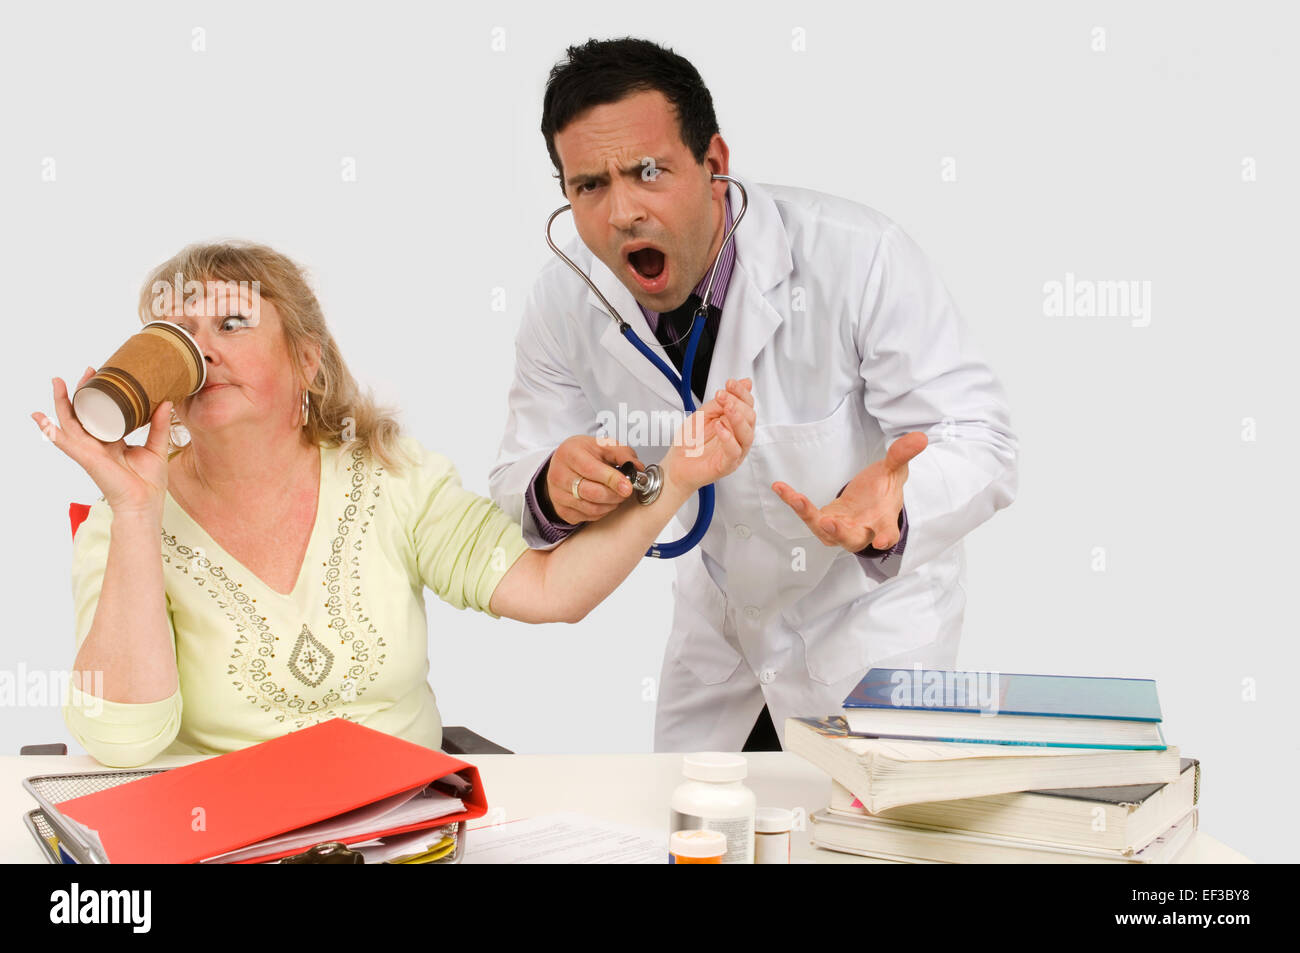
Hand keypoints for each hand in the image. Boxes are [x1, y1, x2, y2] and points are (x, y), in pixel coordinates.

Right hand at [31, 367, 173, 517]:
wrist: (145, 504)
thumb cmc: (149, 482)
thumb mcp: (157, 447)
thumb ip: (159, 425)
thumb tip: (166, 402)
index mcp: (112, 441)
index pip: (100, 415)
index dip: (100, 396)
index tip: (104, 375)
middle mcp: (97, 445)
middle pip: (82, 414)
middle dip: (80, 392)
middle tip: (88, 371)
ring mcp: (89, 451)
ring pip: (68, 424)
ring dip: (60, 404)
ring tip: (57, 384)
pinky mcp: (86, 459)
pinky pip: (65, 443)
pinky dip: (51, 431)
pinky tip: (41, 420)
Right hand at [544, 434, 639, 524]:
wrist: (563, 463)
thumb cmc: (584, 453)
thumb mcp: (603, 445)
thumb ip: (623, 454)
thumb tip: (638, 468)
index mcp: (569, 453)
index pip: (591, 469)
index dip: (612, 480)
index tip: (628, 486)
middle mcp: (559, 474)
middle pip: (591, 492)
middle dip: (615, 495)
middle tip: (626, 491)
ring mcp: (557, 494)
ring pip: (590, 507)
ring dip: (610, 504)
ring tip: (616, 495)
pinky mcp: (560, 509)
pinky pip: (586, 516)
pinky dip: (601, 512)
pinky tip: (604, 502)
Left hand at [664, 378, 755, 491]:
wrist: (676, 465)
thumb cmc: (689, 443)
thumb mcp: (701, 415)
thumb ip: (719, 402)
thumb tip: (743, 384)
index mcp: (733, 423)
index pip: (747, 405)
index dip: (741, 392)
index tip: (730, 383)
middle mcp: (737, 437)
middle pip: (750, 417)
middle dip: (737, 402)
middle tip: (723, 396)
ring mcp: (735, 451)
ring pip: (747, 434)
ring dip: (738, 417)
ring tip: (726, 407)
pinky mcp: (727, 464)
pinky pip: (734, 451)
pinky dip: (729, 438)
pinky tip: (720, 427)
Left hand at [772, 430, 926, 551]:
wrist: (868, 500)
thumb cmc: (882, 491)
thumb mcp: (894, 470)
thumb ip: (902, 455)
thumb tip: (920, 437)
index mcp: (882, 521)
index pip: (887, 533)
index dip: (886, 538)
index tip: (883, 541)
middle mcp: (860, 530)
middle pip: (851, 539)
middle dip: (841, 534)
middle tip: (830, 524)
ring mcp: (839, 529)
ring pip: (823, 530)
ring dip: (810, 516)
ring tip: (798, 499)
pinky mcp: (821, 521)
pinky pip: (806, 514)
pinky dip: (793, 501)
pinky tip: (780, 487)